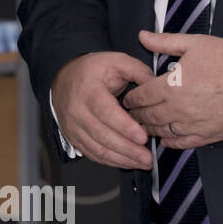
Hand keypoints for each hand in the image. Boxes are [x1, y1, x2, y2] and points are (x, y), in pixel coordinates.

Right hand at [50, 51, 155, 168]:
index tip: (143, 137)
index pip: (105, 112)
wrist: (64, 78)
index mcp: (88, 90)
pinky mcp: (74, 137)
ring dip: (121, 159)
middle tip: (148, 157)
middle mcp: (77, 111)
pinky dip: (111, 161)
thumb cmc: (92, 71)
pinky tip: (127, 162)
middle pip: (102, 135)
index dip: (124, 127)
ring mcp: (74, 126)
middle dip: (127, 149)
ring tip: (143, 162)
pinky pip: (92, 154)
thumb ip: (139, 71)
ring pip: (97, 148)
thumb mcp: (116, 61)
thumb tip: (158, 87)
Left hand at [123, 30, 222, 149]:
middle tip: (130, 115)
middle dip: (136, 115)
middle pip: (147, 116)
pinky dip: (169, 142)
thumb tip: (142, 36)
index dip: (131, 99)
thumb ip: (165, 42)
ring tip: (143, 126)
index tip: (127, 99)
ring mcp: (191, 124)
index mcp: (170, 86)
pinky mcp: (206, 136)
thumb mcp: (195, 44)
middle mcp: (176, 108)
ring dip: (149, 129)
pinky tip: (164, 139)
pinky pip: (181, 143)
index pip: (141, 97)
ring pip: (161, 131)